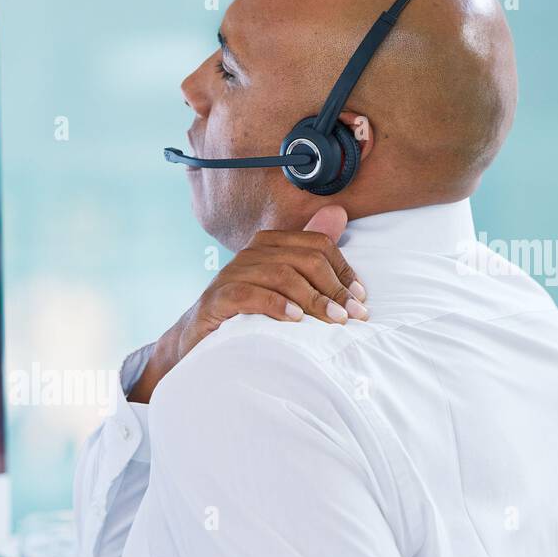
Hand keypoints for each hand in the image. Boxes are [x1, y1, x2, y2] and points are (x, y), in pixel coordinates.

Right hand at [128, 205, 363, 403]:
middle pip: (302, 258)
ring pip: (280, 274)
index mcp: (268, 244)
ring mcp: (229, 276)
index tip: (360, 299)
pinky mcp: (216, 301)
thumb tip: (340, 213)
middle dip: (333, 287)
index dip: (343, 270)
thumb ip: (310, 252)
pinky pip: (248, 294)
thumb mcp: (283, 284)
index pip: (316, 245)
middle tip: (351, 315)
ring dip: (312, 299)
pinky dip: (275, 305)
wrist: (198, 343)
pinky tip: (295, 319)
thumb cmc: (248, 314)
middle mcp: (249, 255)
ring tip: (332, 320)